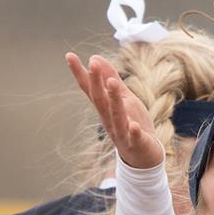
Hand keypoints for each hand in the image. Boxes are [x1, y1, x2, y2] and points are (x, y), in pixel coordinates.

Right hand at [65, 53, 164, 169]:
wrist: (144, 159)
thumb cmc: (133, 126)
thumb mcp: (124, 99)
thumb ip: (111, 80)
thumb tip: (95, 57)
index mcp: (106, 109)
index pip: (90, 89)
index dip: (80, 73)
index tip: (69, 55)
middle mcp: (109, 120)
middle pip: (100, 100)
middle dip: (96, 82)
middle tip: (92, 63)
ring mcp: (122, 133)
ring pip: (116, 116)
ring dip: (114, 100)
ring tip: (111, 82)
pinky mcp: (136, 144)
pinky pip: (133, 138)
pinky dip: (133, 132)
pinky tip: (133, 126)